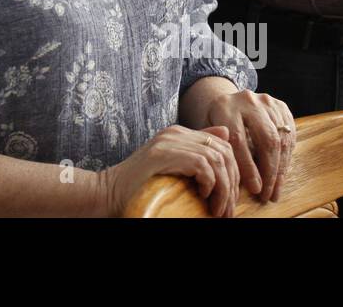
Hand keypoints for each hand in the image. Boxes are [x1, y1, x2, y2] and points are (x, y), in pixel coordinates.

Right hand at [98, 124, 238, 216]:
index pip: (222, 143)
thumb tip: (226, 133)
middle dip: (232, 183)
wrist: (108, 192)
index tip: (230, 199)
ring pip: (216, 159)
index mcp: (179, 134)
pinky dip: (209, 184)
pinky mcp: (163, 154)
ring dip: (223, 189)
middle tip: (227, 209)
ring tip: (218, 209)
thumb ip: (197, 153)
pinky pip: (202, 165)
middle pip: (224, 150)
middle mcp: (175, 132)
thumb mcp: (173, 168)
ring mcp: (168, 141)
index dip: (234, 172)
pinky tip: (203, 197)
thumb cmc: (140, 186)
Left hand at [204, 89, 295, 202]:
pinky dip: (286, 158)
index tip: (254, 189)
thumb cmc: (215, 125)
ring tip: (275, 190)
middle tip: (267, 194)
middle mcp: (248, 101)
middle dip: (269, 171)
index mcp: (225, 107)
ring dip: (280, 169)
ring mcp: (267, 102)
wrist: (227, 102)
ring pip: (281, 139)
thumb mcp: (210, 134)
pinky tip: (281, 174)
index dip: (248, 167)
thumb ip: (219, 151)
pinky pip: (289, 135)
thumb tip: (235, 178)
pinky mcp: (281, 106)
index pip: (239, 140)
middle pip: (266, 139)